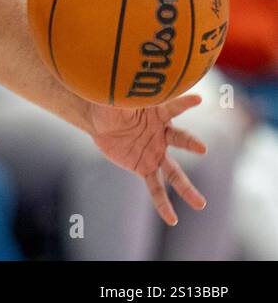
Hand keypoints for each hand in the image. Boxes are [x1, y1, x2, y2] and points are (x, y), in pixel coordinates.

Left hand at [87, 94, 208, 224]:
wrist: (100, 120)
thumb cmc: (110, 104)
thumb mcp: (114, 99)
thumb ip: (120, 95)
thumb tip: (119, 83)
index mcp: (158, 114)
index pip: (173, 107)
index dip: (184, 103)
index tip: (198, 98)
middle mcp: (162, 134)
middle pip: (180, 139)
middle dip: (190, 143)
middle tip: (202, 148)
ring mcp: (156, 152)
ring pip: (174, 172)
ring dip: (186, 189)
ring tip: (201, 204)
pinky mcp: (145, 166)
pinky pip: (155, 187)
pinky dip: (163, 203)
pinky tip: (172, 219)